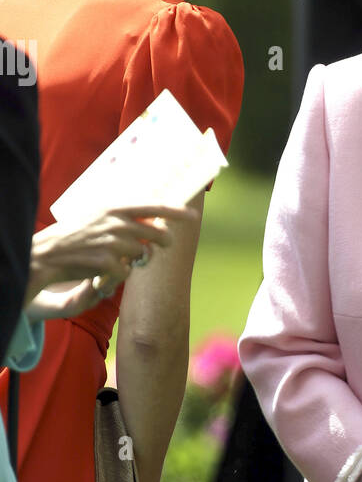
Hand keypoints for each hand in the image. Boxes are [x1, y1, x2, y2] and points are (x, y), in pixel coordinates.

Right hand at [25, 204, 198, 307]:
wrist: (49, 253)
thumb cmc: (76, 233)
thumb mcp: (99, 215)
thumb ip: (124, 216)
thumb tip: (153, 220)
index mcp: (116, 208)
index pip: (154, 207)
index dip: (175, 212)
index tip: (192, 215)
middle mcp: (117, 223)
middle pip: (157, 234)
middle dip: (164, 241)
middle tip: (164, 244)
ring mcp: (113, 243)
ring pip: (141, 255)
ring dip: (133, 259)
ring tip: (114, 257)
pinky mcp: (107, 263)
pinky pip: (126, 272)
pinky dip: (118, 274)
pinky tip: (103, 270)